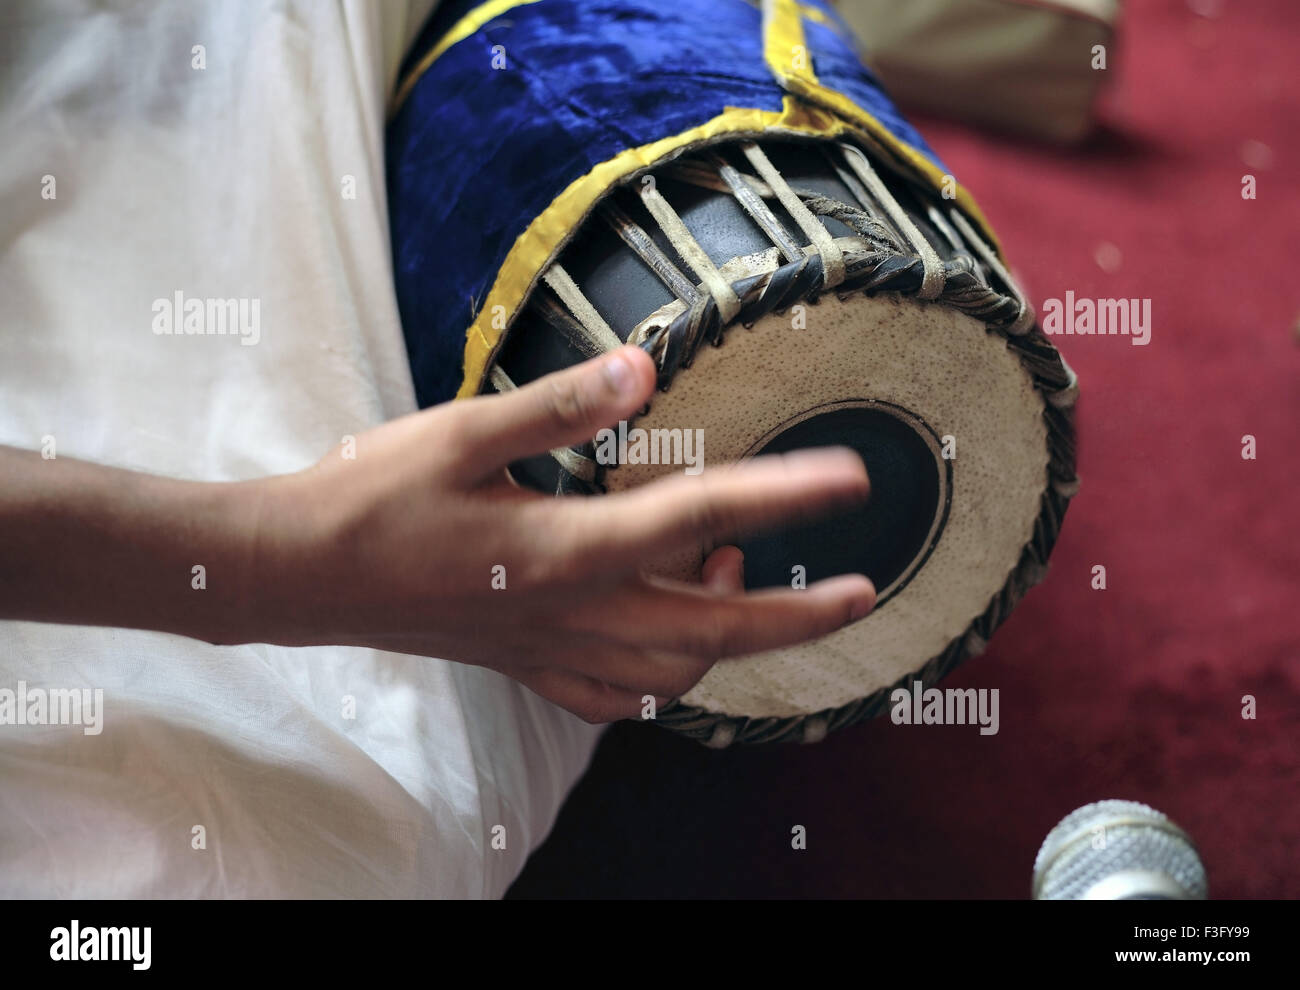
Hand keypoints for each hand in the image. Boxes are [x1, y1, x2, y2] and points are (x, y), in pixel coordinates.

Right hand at [254, 346, 875, 721]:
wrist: (298, 576)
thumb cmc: (373, 497)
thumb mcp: (462, 429)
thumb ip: (559, 405)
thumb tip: (644, 369)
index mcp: (567, 547)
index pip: (701, 516)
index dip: (786, 496)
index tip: (851, 479)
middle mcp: (572, 611)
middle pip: (714, 629)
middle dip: (798, 617)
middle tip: (859, 592)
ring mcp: (550, 650)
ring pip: (672, 675)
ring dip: (727, 640)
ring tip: (737, 579)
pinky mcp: (524, 665)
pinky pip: (612, 698)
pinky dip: (658, 682)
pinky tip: (663, 646)